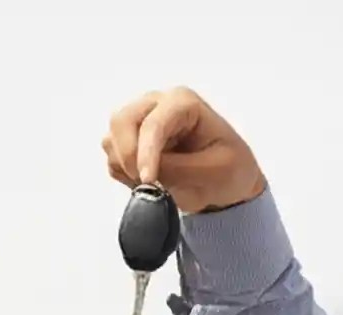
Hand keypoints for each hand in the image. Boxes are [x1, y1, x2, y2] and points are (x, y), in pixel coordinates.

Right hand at [102, 86, 266, 213]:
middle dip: (129, 156)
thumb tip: (144, 173)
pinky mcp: (130, 141)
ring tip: (158, 183)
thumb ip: (178, 169)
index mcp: (184, 102)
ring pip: (111, 139)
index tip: (147, 179)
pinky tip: (150, 181)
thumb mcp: (216, 171)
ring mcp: (140, 120)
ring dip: (127, 166)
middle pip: (122, 122)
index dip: (145, 152)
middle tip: (147, 183)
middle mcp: (157, 104)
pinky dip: (124, 174)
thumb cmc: (231, 169)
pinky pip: (112, 157)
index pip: (154, 124)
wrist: (228, 183)